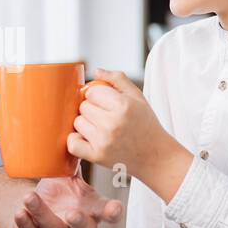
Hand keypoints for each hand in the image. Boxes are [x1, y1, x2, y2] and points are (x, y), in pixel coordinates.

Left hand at [11, 172, 122, 227]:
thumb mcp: (67, 178)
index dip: (113, 213)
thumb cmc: (56, 192)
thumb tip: (76, 133)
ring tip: (28, 197)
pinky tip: (19, 212)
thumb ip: (73, 161)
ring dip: (41, 214)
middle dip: (79, 223)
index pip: (107, 213)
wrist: (30, 211)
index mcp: (91, 212)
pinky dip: (25, 225)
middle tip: (73, 213)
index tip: (115, 208)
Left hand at [68, 67, 193, 201]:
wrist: (156, 157)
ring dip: (85, 124)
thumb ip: (118, 79)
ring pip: (77, 122)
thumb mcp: (138, 97)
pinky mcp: (96, 156)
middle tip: (106, 117)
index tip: (106, 102)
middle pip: (83, 106)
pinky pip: (72, 143)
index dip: (97, 95)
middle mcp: (112, 123)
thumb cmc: (147, 126)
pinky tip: (88, 139)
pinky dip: (76, 140)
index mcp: (123, 106)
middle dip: (92, 109)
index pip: (92, 91)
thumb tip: (96, 71)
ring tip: (101, 129)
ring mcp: (103, 141)